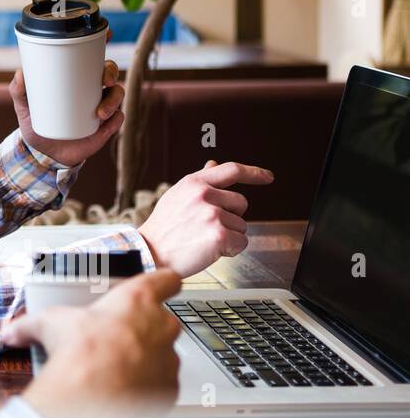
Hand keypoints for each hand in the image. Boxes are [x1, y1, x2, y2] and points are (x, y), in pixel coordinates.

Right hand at [2, 269, 182, 417]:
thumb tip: (12, 331)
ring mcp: (168, 357)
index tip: (159, 285)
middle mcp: (160, 325)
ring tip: (118, 365)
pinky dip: (148, 384)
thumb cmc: (81, 352)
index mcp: (137, 300)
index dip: (163, 281)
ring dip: (146, 357)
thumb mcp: (49, 324)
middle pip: (164, 319)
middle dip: (146, 326)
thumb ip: (31, 324)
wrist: (93, 396)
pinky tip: (124, 386)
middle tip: (119, 335)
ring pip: (164, 352)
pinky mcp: (170, 387)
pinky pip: (163, 382)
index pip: (166, 279)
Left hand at [11, 58, 122, 166]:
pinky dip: (116, 119)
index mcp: (76, 79)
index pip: (93, 59)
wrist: (44, 154)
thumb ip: (18, 91)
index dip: (103, 48)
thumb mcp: (25, 108)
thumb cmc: (36, 124)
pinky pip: (118, 119)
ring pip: (117, 95)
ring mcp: (101, 108)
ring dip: (114, 100)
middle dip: (111, 73)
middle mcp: (92, 90)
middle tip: (105, 81)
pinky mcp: (105, 127)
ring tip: (100, 113)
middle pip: (111, 73)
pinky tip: (108, 122)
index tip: (105, 42)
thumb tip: (20, 73)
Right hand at [138, 160, 274, 276]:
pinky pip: (241, 243)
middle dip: (231, 216)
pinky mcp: (219, 235)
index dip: (253, 173)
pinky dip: (230, 250)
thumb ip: (200, 182)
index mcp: (194, 183)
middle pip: (241, 203)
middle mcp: (204, 195)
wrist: (149, 252)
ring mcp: (212, 214)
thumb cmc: (163, 228)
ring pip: (242, 226)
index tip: (267, 177)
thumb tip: (213, 164)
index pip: (231, 170)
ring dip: (229, 236)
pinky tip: (209, 250)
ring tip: (203, 239)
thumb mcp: (177, 196)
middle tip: (206, 227)